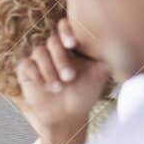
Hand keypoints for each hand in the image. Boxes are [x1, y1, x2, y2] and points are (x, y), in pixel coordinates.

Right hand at [14, 18, 111, 143]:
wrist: (66, 116)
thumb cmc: (84, 94)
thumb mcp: (99, 75)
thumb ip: (106, 57)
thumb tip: (117, 42)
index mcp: (71, 47)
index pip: (65, 27)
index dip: (67, 31)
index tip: (72, 44)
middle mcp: (54, 50)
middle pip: (53, 41)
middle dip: (61, 60)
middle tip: (69, 78)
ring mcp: (39, 59)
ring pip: (39, 52)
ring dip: (49, 70)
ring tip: (58, 88)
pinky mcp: (26, 70)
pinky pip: (27, 64)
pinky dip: (36, 75)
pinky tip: (45, 86)